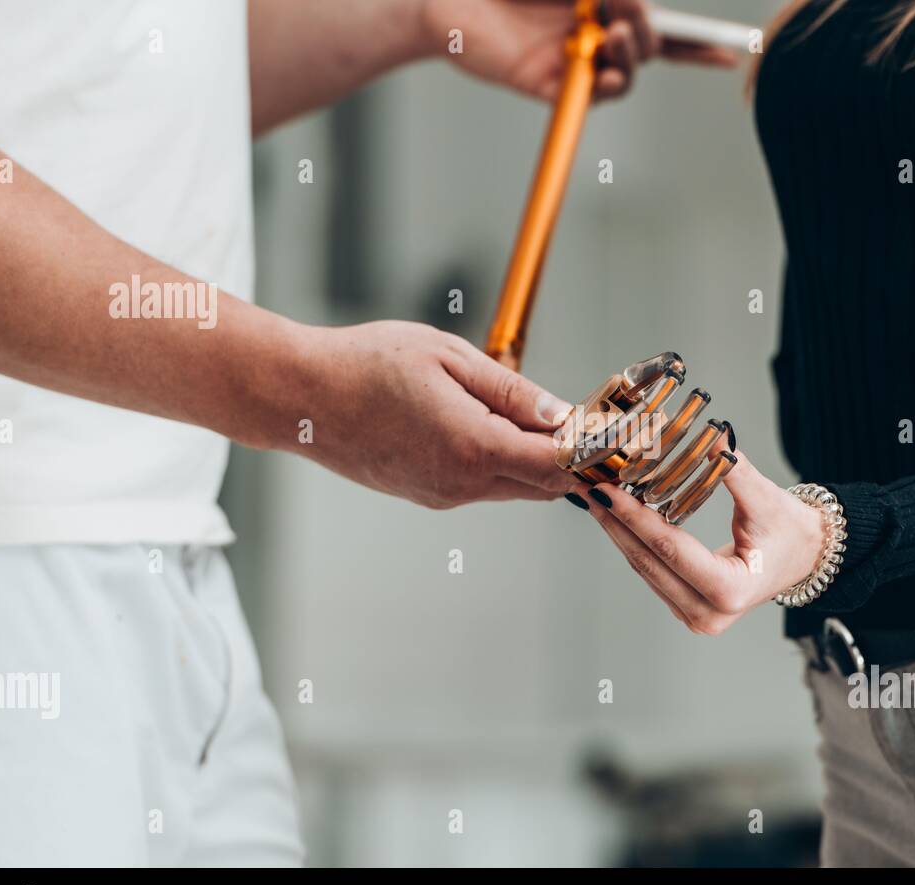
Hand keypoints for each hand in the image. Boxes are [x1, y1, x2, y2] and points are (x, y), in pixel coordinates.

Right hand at [296, 320, 575, 507]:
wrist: (299, 398)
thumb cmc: (367, 364)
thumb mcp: (450, 357)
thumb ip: (513, 391)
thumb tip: (564, 417)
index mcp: (473, 447)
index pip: (558, 464)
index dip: (593, 451)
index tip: (615, 432)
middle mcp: (462, 484)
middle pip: (544, 484)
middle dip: (572, 459)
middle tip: (589, 422)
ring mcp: (443, 496)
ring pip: (515, 487)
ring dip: (536, 460)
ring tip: (538, 416)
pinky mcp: (428, 496)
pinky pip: (484, 486)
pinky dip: (503, 463)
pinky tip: (493, 426)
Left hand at [421, 0, 737, 101]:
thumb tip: (631, 3)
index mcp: (601, 3)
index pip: (661, 25)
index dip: (698, 41)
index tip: (732, 50)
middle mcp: (593, 34)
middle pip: (650, 48)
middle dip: (650, 30)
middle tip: (623, 12)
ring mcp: (575, 61)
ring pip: (627, 74)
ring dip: (631, 55)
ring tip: (612, 35)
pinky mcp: (550, 85)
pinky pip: (593, 95)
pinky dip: (608, 84)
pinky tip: (603, 70)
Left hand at [570, 451, 826, 634]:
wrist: (806, 556)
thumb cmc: (791, 531)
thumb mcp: (766, 499)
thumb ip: (734, 470)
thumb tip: (712, 434)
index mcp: (730, 591)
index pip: (670, 549)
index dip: (634, 517)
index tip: (606, 490)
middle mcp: (709, 614)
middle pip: (648, 562)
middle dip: (613, 522)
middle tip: (586, 486)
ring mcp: (696, 617)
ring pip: (644, 568)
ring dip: (617, 531)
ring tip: (593, 496)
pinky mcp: (687, 607)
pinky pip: (651, 572)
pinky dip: (632, 541)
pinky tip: (614, 514)